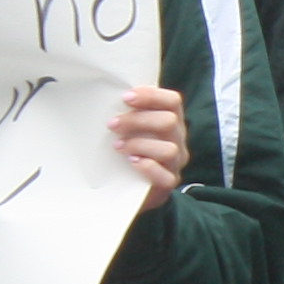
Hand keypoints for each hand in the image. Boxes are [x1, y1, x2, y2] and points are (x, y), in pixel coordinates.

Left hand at [111, 84, 186, 209]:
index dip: (151, 96)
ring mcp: (175, 163)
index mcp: (172, 121)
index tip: (126, 97)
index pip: (173, 101)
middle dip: (138, 120)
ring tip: (117, 146)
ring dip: (140, 144)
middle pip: (169, 122)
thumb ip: (128, 114)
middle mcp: (178, 140)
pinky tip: (131, 162)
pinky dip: (147, 167)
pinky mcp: (169, 183)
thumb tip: (105, 97)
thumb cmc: (128, 150)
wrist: (131, 188)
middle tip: (113, 124)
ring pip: (168, 149)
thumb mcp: (130, 129)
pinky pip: (165, 176)